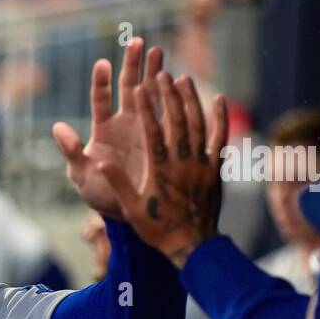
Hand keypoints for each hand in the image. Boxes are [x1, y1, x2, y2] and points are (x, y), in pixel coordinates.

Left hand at [53, 37, 162, 220]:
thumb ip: (71, 151)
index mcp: (103, 129)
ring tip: (159, 50)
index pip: (101, 99)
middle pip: (129, 87)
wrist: (126, 211)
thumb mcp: (81, 175)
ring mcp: (144, 128)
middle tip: (138, 41)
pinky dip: (174, 98)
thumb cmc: (98, 194)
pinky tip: (181, 81)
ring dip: (155, 72)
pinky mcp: (161, 137)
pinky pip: (169, 113)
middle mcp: (125, 122)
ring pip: (150, 94)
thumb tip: (57, 127)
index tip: (102, 64)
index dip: (102, 82)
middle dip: (133, 64)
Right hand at [100, 72, 227, 267]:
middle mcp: (182, 163)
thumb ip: (118, 183)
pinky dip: (219, 117)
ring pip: (198, 125)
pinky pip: (219, 138)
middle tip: (160, 73)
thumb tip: (100, 163)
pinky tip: (217, 98)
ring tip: (182, 79)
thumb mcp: (132, 208)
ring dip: (190, 100)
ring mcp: (201, 164)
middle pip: (176, 121)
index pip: (152, 132)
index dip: (145, 108)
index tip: (138, 87)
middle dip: (168, 95)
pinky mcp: (214, 168)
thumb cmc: (157, 228)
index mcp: (159, 170)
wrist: (192, 245)